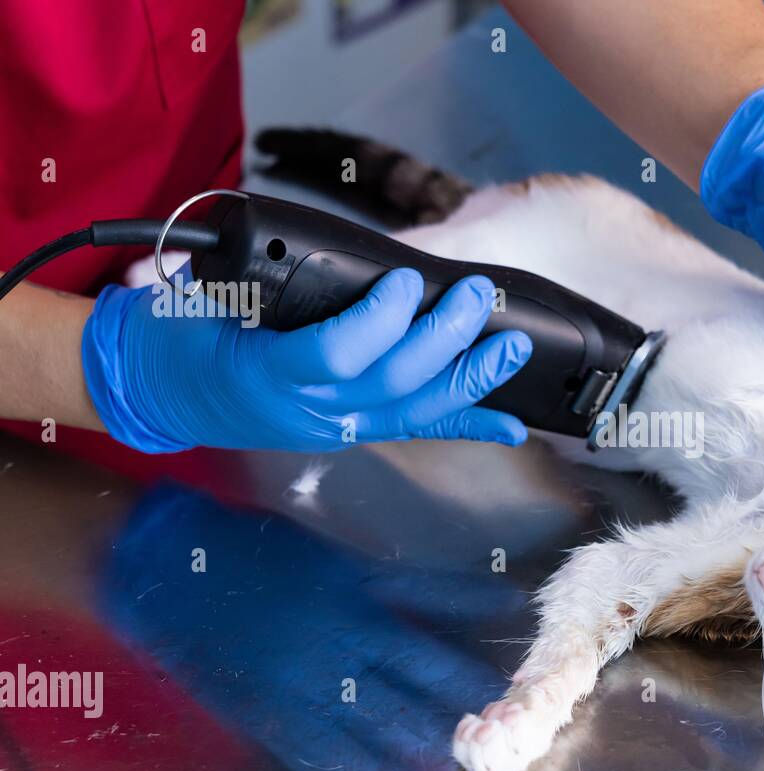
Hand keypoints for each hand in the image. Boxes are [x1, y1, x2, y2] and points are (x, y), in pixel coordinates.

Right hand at [82, 267, 531, 452]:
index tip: (405, 280)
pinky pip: (418, 429)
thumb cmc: (182, 335)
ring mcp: (335, 426)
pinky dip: (468, 424)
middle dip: (443, 337)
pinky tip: (512, 425)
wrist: (158, 389)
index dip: (378, 321)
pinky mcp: (354, 430)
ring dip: (472, 377)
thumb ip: (263, 282)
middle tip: (477, 296)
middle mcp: (309, 410)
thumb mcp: (205, 298)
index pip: (335, 354)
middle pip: (391, 380)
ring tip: (512, 346)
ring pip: (416, 408)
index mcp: (267, 372)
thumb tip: (327, 255)